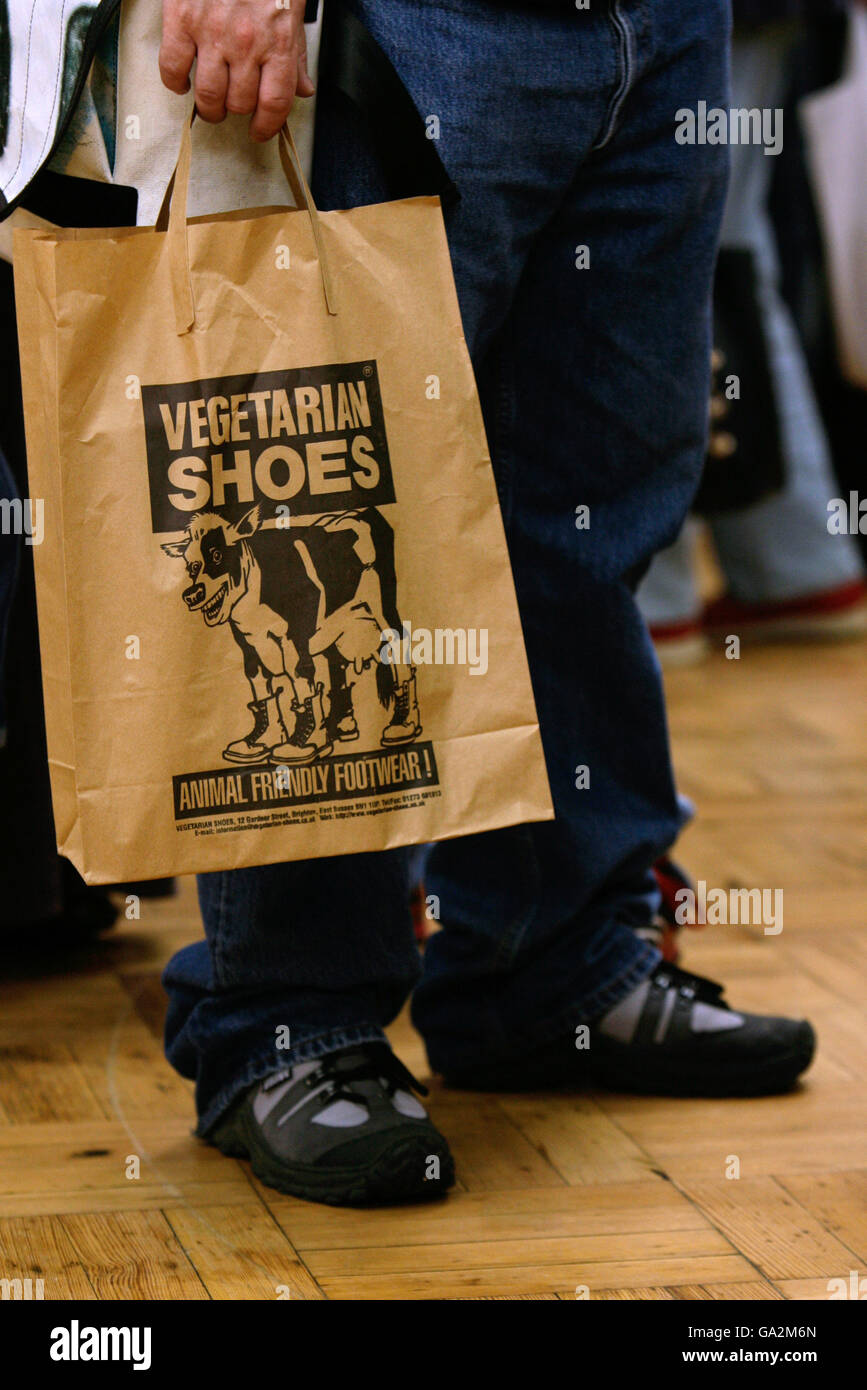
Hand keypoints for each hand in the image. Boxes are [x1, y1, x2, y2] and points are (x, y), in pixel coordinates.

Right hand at [159, 0, 313, 141]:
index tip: (260, 132)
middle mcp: (246, 43)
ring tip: (210, 103)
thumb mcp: (291, 8)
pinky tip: (182, 81)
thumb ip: (295, 54)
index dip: (267, 127)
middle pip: (240, 104)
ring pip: (208, 96)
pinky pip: (173, 68)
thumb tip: (302, 89)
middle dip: (236, 112)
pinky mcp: (182, 19)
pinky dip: (175, 82)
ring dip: (209, 107)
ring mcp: (212, 33)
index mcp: (277, 42)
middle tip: (232, 108)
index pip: (275, 105)